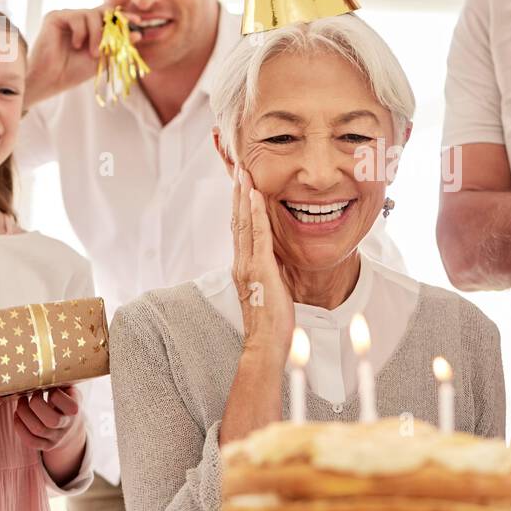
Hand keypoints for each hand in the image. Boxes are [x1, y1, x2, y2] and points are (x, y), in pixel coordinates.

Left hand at [12, 386, 82, 451]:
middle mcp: (67, 425)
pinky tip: (17, 415)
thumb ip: (60, 382)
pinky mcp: (46, 445)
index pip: (66, 403)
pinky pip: (30, 441)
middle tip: (28, 394)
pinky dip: (19, 427)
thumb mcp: (69, 390)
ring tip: (20, 402)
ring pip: (37, 430)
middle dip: (35, 405)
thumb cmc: (65, 401)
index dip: (54, 393)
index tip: (45, 386)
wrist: (71, 426)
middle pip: (51, 420)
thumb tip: (42, 368)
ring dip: (23, 413)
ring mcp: (57, 438)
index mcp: (75, 409)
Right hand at [25, 6, 141, 105]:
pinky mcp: (55, 17)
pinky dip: (82, 32)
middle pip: (103, 10)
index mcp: (91, 28)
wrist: (52, 80)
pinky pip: (76, 16)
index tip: (138, 21)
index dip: (124, 17)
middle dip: (114, 23)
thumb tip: (138, 34)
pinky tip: (76, 46)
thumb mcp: (103, 58)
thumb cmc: (74, 71)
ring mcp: (67, 17)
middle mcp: (79, 20)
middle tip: (118, 37)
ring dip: (97, 34)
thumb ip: (118, 45)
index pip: (110, 16)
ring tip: (93, 53)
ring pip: (92, 14)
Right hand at [231, 165, 294, 363]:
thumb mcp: (270, 290)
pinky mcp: (259, 268)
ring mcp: (247, 265)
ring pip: (243, 223)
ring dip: (243, 195)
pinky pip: (258, 235)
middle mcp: (241, 262)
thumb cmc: (270, 322)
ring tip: (244, 173)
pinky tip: (256, 196)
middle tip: (238, 168)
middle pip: (236, 220)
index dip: (239, 205)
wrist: (265, 343)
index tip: (241, 184)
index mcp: (243, 267)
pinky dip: (255, 213)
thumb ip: (268, 272)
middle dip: (237, 193)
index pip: (239, 229)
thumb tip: (274, 261)